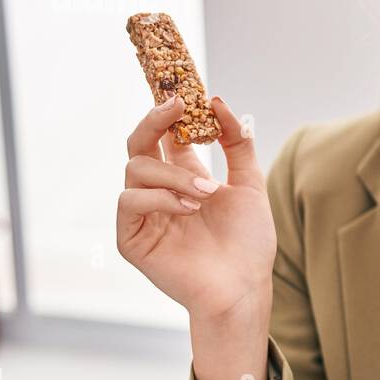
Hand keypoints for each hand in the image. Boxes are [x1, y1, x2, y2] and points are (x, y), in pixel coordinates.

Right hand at [116, 95, 276, 320]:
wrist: (244, 286)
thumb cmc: (248, 243)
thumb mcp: (250, 184)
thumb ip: (238, 144)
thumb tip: (218, 101)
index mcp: (184, 176)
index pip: (166, 134)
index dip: (169, 111)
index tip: (183, 93)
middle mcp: (159, 191)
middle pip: (138, 142)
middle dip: (155, 120)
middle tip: (176, 108)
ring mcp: (143, 214)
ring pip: (136, 169)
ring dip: (174, 174)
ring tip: (206, 192)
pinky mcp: (132, 239)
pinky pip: (129, 202)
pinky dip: (160, 198)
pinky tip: (189, 209)